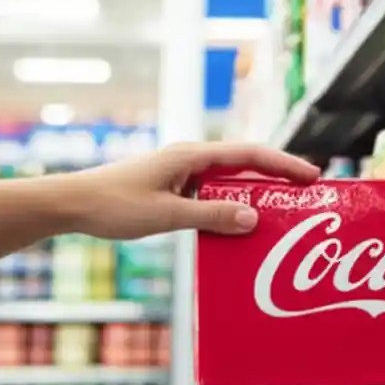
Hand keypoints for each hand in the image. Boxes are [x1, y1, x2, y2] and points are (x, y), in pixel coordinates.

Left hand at [59, 142, 318, 238]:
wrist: (72, 204)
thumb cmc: (114, 205)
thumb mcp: (166, 215)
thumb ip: (211, 217)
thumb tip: (253, 218)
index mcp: (191, 156)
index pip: (249, 155)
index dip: (283, 164)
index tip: (312, 175)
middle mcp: (190, 160)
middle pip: (244, 164)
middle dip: (277, 177)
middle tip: (307, 194)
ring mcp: (181, 173)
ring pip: (228, 181)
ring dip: (254, 195)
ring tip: (281, 213)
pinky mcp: (172, 189)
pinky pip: (211, 195)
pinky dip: (231, 207)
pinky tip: (239, 229)